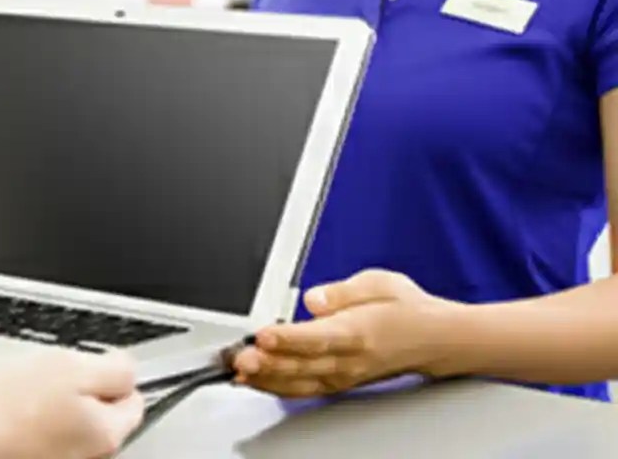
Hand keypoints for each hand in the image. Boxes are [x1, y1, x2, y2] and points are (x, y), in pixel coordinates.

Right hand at [0, 350, 143, 458]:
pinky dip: (29, 426)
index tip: (82, 365)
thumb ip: (113, 368)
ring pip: (68, 425)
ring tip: (19, 398)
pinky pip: (42, 439)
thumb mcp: (66, 366)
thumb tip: (130, 369)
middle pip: (100, 414)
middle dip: (79, 392)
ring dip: (51, 409)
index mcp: (106, 433)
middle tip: (44, 378)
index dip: (108, 373)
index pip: (132, 397)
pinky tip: (8, 416)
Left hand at [233, 270, 457, 397]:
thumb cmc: (406, 309)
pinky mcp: (337, 383)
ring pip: (299, 382)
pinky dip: (276, 387)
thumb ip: (344, 291)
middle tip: (240, 356)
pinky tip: (253, 380)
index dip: (289, 338)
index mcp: (360, 331)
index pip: (319, 338)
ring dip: (266, 378)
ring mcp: (343, 375)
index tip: (265, 335)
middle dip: (268, 362)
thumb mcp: (380, 283)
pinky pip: (302, 389)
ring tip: (238, 370)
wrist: (434, 340)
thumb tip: (314, 299)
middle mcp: (350, 358)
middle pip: (303, 364)